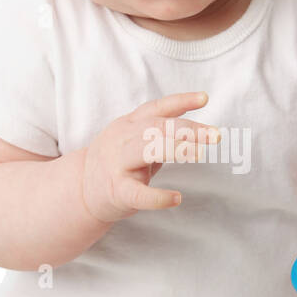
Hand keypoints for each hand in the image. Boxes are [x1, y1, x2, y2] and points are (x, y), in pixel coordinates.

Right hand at [82, 90, 220, 223]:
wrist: (81, 190)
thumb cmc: (116, 163)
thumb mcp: (133, 139)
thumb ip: (158, 132)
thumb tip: (195, 127)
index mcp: (128, 124)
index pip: (156, 108)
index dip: (180, 101)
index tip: (205, 98)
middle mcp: (122, 139)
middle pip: (156, 127)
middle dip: (187, 129)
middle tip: (215, 135)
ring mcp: (117, 164)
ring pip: (147, 150)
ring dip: (175, 150)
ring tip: (199, 154)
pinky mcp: (117, 190)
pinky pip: (138, 193)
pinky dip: (158, 197)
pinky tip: (176, 198)